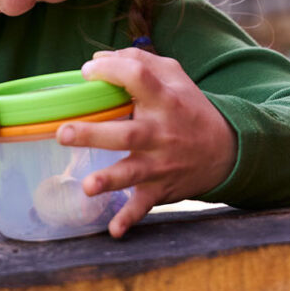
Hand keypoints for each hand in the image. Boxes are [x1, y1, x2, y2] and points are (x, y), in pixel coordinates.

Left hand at [56, 48, 237, 237]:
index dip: (111, 71)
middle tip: (63, 132)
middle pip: (126, 133)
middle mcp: (160, 132)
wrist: (226, 150)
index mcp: (164, 99)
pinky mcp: (159, 188)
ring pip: (131, 172)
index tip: (87, 71)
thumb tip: (96, 59)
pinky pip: (143, 206)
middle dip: (93, 135)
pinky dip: (130, 219)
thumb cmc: (189, 108)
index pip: (138, 77)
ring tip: (87, 186)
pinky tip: (114, 231)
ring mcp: (160, 163)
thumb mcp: (174, 76)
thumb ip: (138, 61)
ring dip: (108, 180)